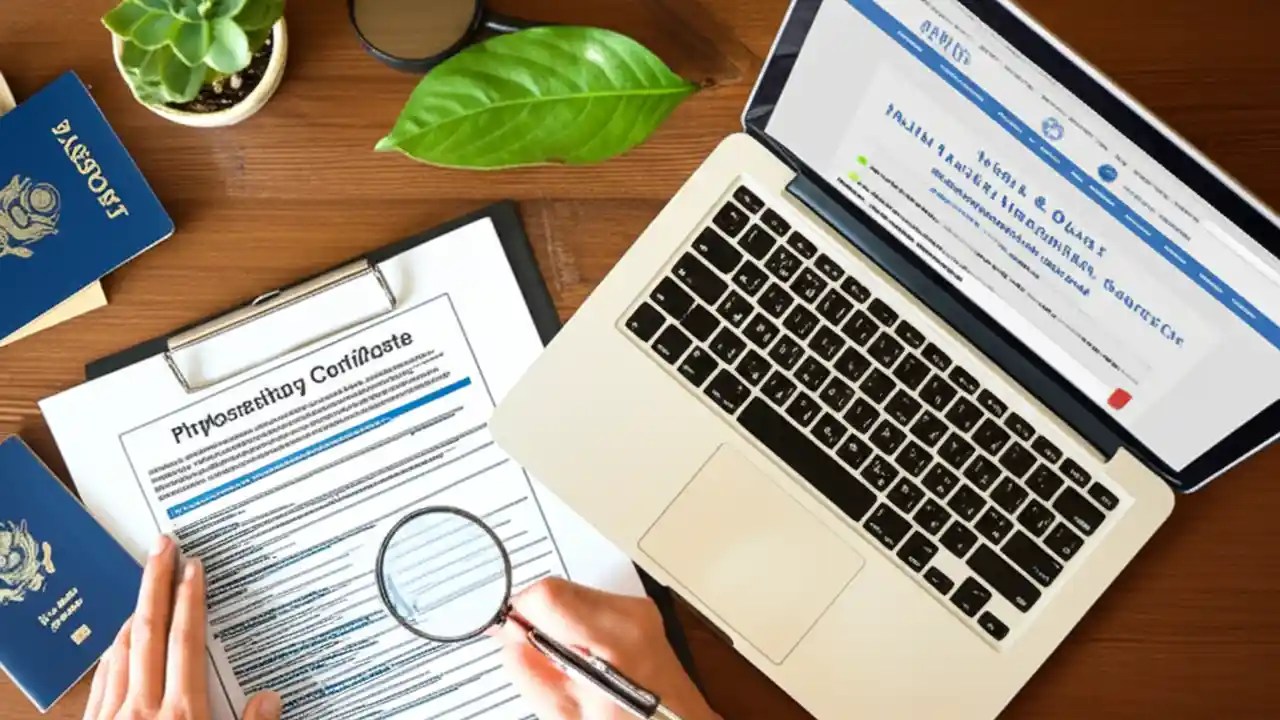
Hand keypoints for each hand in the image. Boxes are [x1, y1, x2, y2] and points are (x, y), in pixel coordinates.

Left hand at [83, 535, 280, 719]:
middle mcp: (144, 709)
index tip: (192, 567)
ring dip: (134, 614)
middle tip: (162, 547)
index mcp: (183, 714)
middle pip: (149, 632)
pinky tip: (118, 644)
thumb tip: (270, 699)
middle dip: (155, 584)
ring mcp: (113, 719)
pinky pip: (101, 680)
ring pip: (121, 652)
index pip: (185, 642)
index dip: (190, 600)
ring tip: (146, 589)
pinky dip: (112, 653)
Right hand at [495, 578, 719, 719]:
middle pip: (559, 589)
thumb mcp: (572, 715)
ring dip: (557, 623)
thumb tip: (508, 639)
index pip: (546, 594)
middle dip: (539, 621)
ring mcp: (639, 609)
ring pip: (572, 594)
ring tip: (568, 665)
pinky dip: (575, 625)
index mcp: (614, 633)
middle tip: (542, 662)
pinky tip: (583, 658)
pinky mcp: (639, 612)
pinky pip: (590, 604)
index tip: (514, 639)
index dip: (520, 616)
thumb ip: (534, 675)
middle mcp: (630, 611)